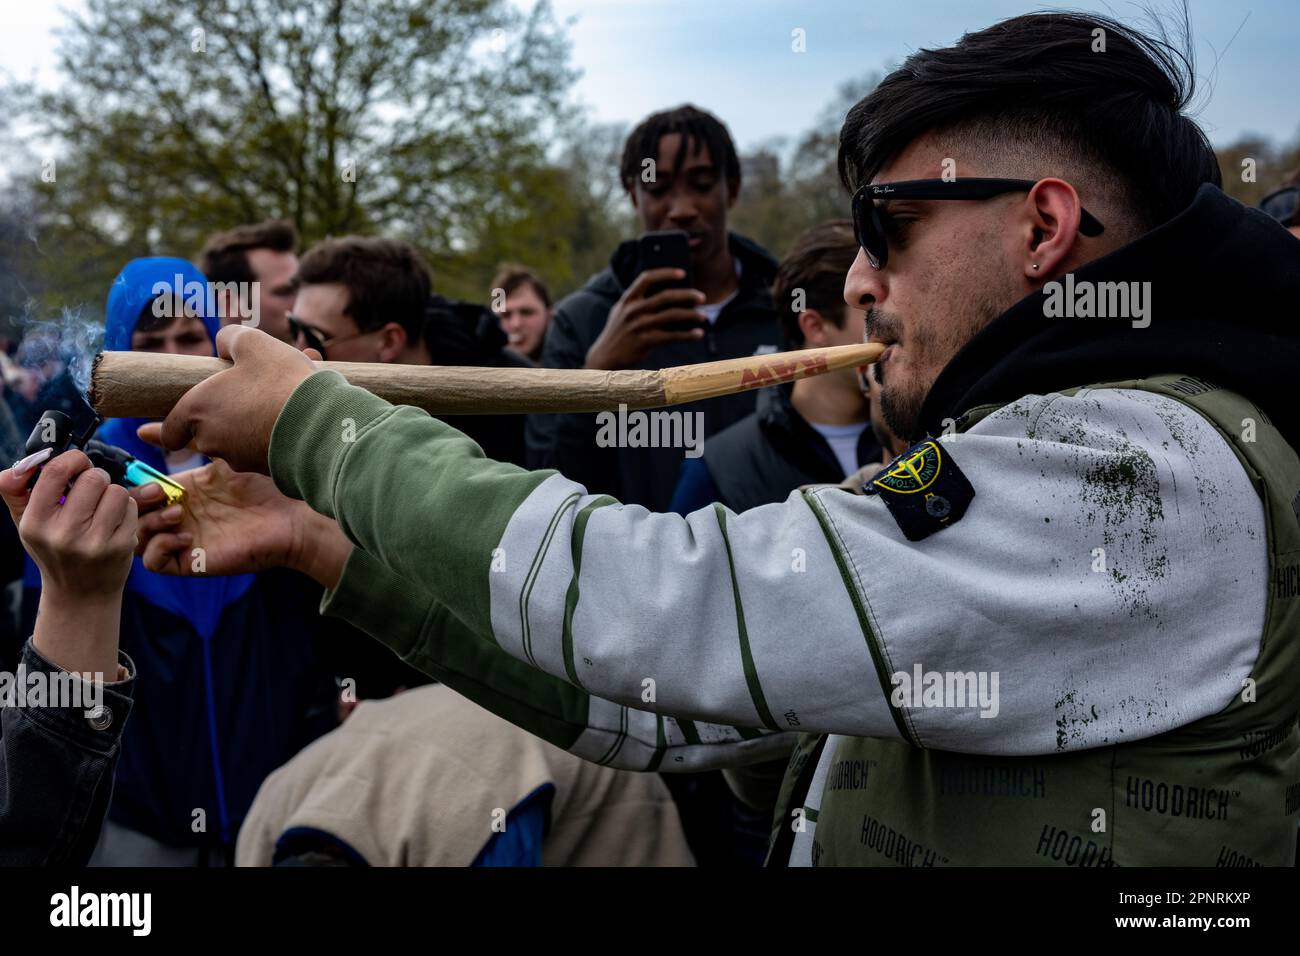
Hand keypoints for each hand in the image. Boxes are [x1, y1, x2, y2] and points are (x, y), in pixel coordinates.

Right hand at [0, 449, 135, 676]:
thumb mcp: (26, 523)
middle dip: (95, 477)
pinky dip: (126, 510)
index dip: (72, 459)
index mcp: (35, 523)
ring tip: (101, 509)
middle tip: (91, 490)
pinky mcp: (120, 547)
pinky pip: (131, 507)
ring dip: (112, 494)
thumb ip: (15, 490)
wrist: (80, 594)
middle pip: (94, 478)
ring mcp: (95, 542)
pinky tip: (113, 524)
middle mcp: (63, 534)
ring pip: (117, 491)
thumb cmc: (53, 549)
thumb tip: (22, 464)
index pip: (56, 471)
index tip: (77, 464)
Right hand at [135, 455, 350, 586]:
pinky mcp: (193, 561)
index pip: (141, 489)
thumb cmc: (267, 486)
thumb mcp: (224, 457)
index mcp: (185, 490)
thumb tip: (147, 426)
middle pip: (132, 515)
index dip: (137, 483)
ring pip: (136, 539)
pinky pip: (153, 563)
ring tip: (178, 514)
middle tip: (161, 494)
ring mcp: (184, 539)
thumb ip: (192, 440)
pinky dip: (158, 548)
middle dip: (137, 503)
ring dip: (147, 524)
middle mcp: (181, 515)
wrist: (294, 517)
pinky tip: (184, 535)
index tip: (151, 476)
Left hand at [158, 325, 317, 473]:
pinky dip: (274, 434)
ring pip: (239, 439)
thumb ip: (231, 339)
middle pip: (208, 432)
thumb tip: (225, 347)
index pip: (170, 432)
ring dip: (254, 420)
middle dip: (228, 412)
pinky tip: (300, 414)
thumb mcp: (255, 343)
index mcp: (198, 409)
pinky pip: (263, 450)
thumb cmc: (281, 382)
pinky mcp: (266, 471)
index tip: (189, 415)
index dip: (175, 425)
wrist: (320, 426)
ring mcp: (239, 459)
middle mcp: (212, 440)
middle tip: (255, 389)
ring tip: (287, 396)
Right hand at [584, 268, 706, 369]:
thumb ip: (638, 301)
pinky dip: (688, 335)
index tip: (682, 273)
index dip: (665, 273)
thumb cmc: (618, 333)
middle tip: (702, 297)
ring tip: (704, 316)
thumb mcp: (621, 312)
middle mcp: (633, 310)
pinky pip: (672, 336)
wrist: (604, 359)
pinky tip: (698, 334)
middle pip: (665, 296)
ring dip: (692, 315)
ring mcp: (639, 326)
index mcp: (627, 299)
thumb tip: (668, 293)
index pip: (647, 278)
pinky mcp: (645, 342)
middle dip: (687, 295)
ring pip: (672, 315)